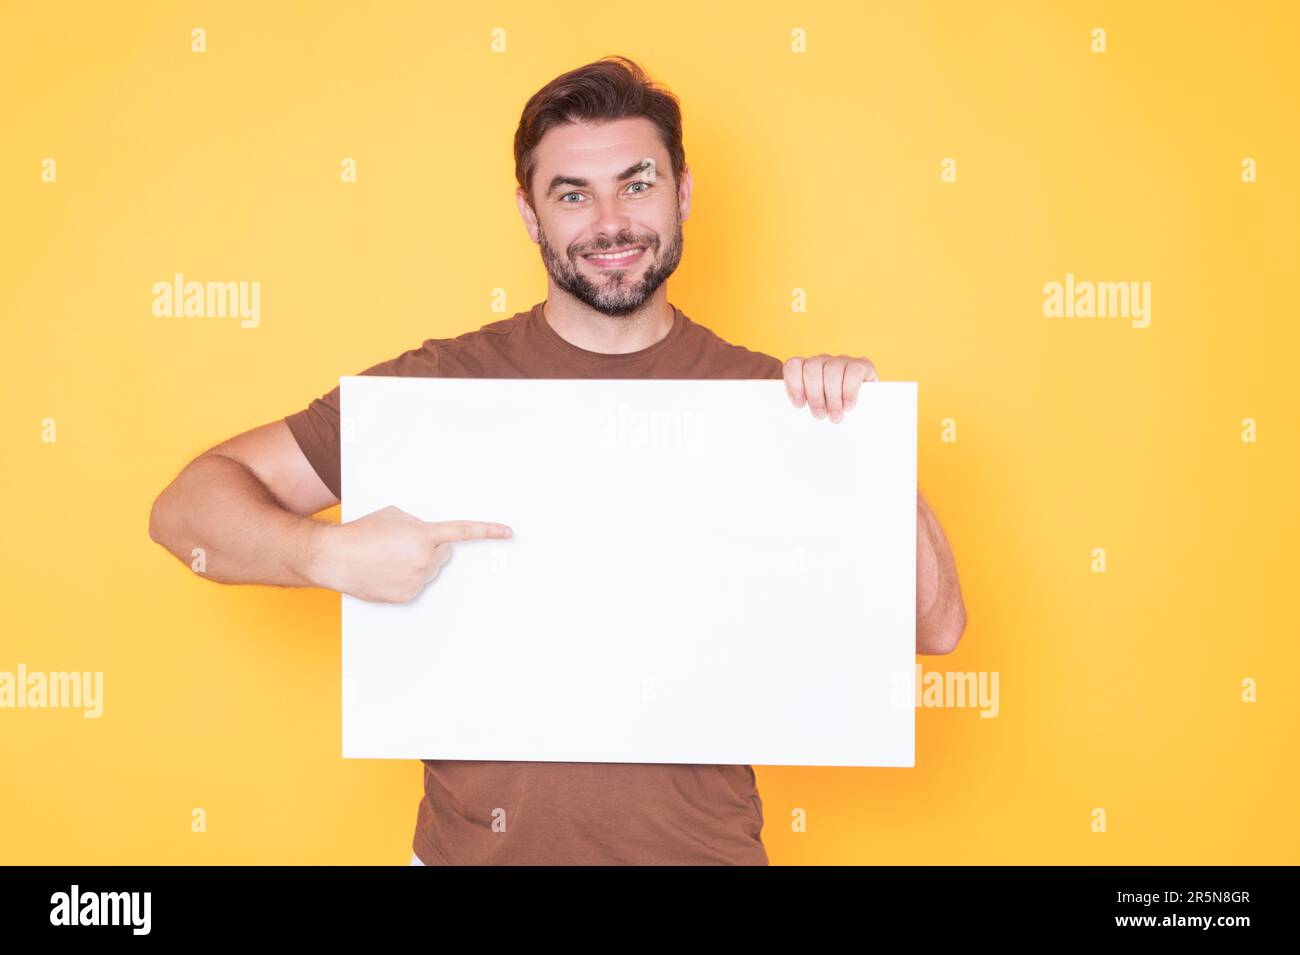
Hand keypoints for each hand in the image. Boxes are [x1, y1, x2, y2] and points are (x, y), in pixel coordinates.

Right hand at [309, 504, 511, 602]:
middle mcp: (424, 559)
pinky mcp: (408, 596)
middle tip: (404, 545)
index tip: (507, 532)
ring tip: (389, 559)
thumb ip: (419, 524)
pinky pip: (418, 584)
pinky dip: (407, 578)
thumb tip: (429, 535)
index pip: (462, 533)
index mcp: (423, 535)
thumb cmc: (362, 533)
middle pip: (444, 553)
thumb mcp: (395, 516)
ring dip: (417, 563)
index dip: (487, 531)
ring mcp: (417, 580)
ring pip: (430, 570)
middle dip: (431, 548)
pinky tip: (387, 572)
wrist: (336, 557)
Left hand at [782, 354, 878, 421]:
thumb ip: (806, 407)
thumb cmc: (834, 410)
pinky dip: (850, 390)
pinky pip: (854, 371)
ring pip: (832, 369)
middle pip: (812, 367)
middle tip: (820, 415)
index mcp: (807, 368)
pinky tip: (849, 405)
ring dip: (833, 395)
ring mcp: (842, 361)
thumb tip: (800, 417)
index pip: (794, 365)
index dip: (794, 384)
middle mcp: (824, 361)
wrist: (866, 415)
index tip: (799, 405)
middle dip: (815, 394)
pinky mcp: (862, 365)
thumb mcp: (817, 408)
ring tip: (836, 415)